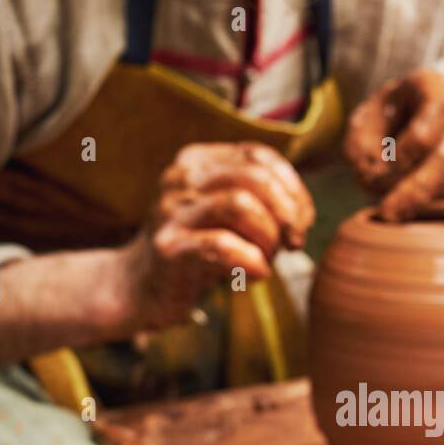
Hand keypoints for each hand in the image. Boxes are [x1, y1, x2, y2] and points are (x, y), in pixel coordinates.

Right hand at [123, 142, 314, 330]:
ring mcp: (171, 211)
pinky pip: (223, 245)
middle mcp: (181, 177)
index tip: (303, 221)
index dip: (293, 188)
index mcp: (198, 160)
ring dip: (270, 237)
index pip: (260, 156)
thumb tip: (303, 213)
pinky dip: (253, 261)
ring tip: (269, 258)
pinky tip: (258, 275)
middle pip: (256, 178)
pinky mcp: (168, 248)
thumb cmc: (196, 251)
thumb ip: (262, 201)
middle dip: (288, 213)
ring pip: (242, 205)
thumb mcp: (228, 216)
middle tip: (294, 243)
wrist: (140, 288)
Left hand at [345, 69, 443, 221]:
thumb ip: (360, 144)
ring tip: (393, 211)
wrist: (417, 116)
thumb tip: (370, 176)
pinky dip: (434, 198)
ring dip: (422, 197)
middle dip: (414, 189)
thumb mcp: (365, 121)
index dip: (401, 158)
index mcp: (434, 85)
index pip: (424, 128)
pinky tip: (410, 203)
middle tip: (388, 213)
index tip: (374, 178)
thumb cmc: (388, 117)